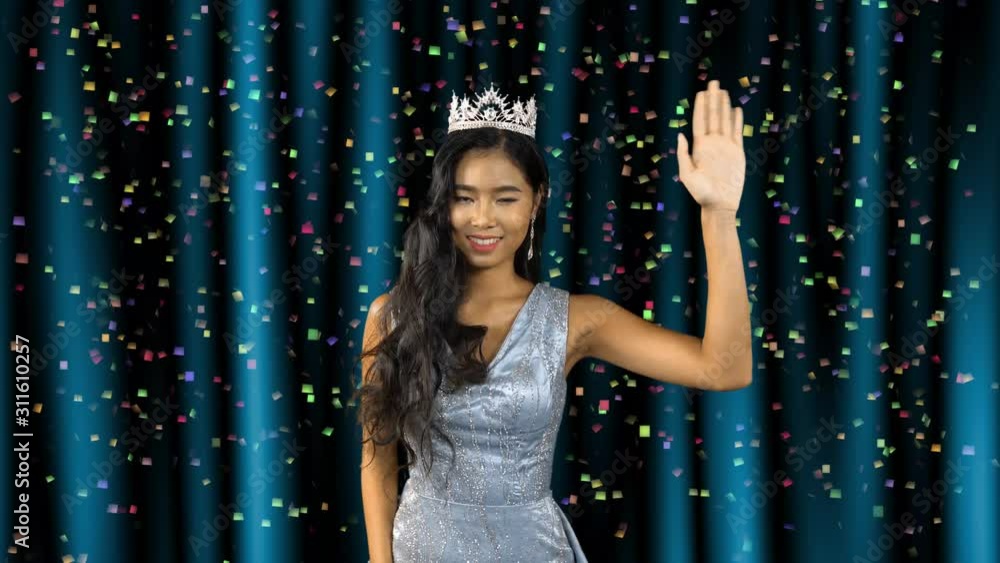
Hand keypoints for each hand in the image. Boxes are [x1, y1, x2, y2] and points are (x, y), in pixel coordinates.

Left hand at [677, 80, 745, 212]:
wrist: (719, 204)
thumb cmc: (701, 194)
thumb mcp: (687, 175)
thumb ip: (683, 155)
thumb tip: (680, 135)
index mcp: (699, 147)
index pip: (700, 121)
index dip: (701, 106)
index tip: (701, 92)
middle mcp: (712, 144)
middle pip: (713, 116)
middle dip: (712, 100)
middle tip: (713, 82)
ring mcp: (725, 146)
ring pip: (725, 121)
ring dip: (724, 106)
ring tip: (723, 91)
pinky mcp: (737, 152)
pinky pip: (737, 132)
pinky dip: (736, 120)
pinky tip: (736, 109)